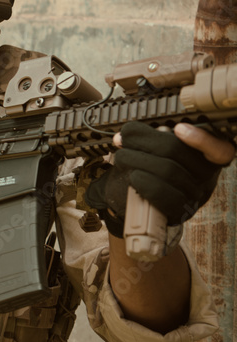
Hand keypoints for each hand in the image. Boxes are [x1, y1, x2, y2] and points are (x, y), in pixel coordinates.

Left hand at [86, 121, 233, 233]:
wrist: (136, 202)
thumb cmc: (146, 171)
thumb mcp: (152, 150)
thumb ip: (150, 138)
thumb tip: (131, 132)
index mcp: (204, 157)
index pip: (220, 150)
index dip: (203, 139)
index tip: (178, 128)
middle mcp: (205, 177)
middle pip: (178, 151)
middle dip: (143, 140)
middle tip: (122, 139)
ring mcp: (194, 196)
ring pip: (168, 170)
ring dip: (134, 159)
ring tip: (120, 157)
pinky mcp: (179, 213)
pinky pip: (164, 195)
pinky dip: (143, 181)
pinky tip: (133, 176)